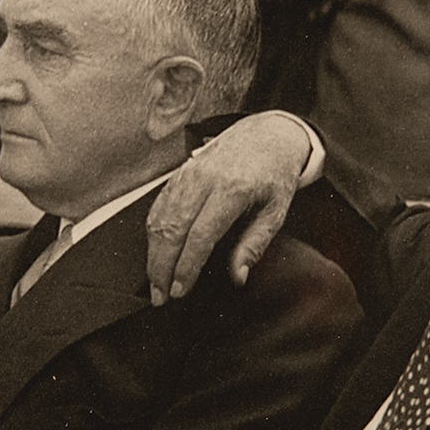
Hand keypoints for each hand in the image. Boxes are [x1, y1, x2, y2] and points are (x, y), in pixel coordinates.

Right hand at [146, 112, 314, 302]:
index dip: (186, 266)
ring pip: (159, 219)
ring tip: (155, 283)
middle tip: (160, 296)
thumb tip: (238, 277)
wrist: (267, 134)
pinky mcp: (179, 174)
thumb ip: (254, 245)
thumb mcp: (276, 211)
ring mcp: (188, 174)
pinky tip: (154, 254)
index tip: (181, 290)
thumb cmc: (274, 174)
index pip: (201, 235)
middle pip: (172, 229)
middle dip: (161, 267)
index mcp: (232, 189)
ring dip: (153, 254)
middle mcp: (205, 179)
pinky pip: (158, 206)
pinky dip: (153, 233)